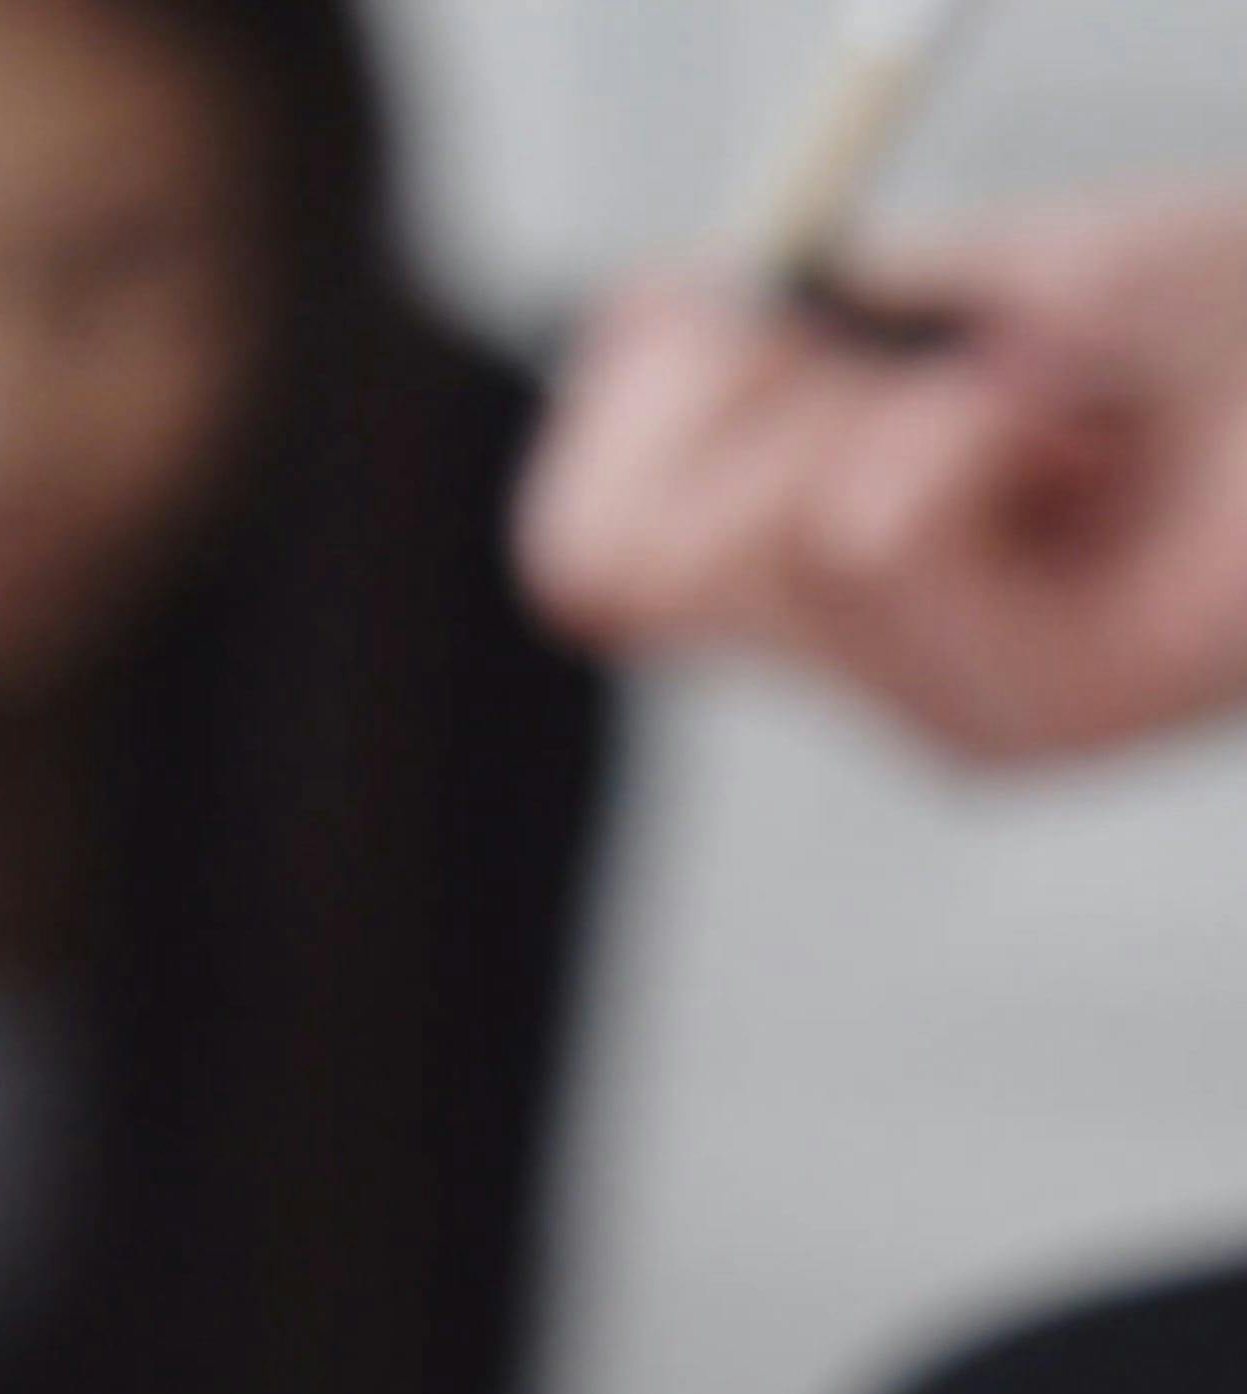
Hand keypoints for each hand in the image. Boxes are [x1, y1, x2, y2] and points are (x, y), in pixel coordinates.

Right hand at [515, 190, 1246, 760]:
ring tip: (1037, 406)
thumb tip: (646, 321)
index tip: (702, 314)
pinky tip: (1077, 441)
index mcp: (826, 574)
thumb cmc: (1217, 332)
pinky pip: (886, 529)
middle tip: (878, 361)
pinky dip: (974, 429)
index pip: (589, 559)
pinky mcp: (1025, 728)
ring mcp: (941, 715)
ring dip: (898, 407)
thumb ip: (826, 321)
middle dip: (721, 408)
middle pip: (623, 566)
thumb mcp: (984, 286)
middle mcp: (864, 667)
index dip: (609, 427)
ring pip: (776, 533)